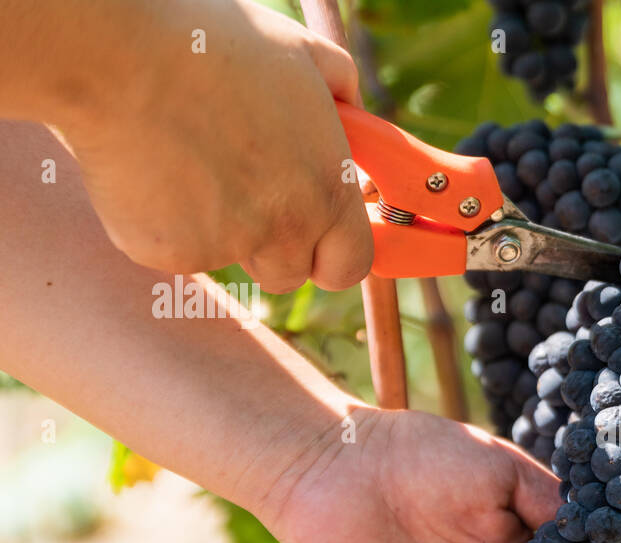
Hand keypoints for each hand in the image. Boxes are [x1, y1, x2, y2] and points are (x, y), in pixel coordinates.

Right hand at [56, 0, 371, 291]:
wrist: (120, 57)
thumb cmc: (212, 46)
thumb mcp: (301, 55)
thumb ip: (341, 90)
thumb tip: (355, 115)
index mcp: (327, 189)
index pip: (352, 263)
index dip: (335, 253)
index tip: (320, 240)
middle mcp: (286, 228)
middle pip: (290, 273)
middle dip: (276, 248)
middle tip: (246, 195)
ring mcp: (227, 246)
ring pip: (231, 259)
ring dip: (221, 232)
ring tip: (193, 163)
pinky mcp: (169, 252)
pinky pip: (176, 251)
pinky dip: (165, 222)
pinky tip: (152, 169)